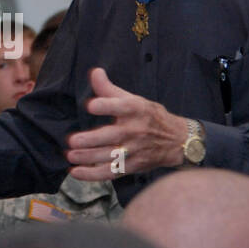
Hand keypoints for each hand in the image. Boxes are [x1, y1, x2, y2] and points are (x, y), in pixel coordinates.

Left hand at [65, 68, 190, 180]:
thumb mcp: (134, 99)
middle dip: (91, 140)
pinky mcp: (132, 166)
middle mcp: (135, 130)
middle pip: (112, 136)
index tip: (90, 105)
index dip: (105, 106)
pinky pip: (110, 172)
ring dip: (88, 158)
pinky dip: (92, 175)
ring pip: (109, 156)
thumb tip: (95, 72)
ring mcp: (134, 150)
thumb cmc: (150, 117)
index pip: (120, 106)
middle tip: (73, 140)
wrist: (177, 141)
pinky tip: (76, 172)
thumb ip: (109, 89)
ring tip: (71, 155)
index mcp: (135, 110)